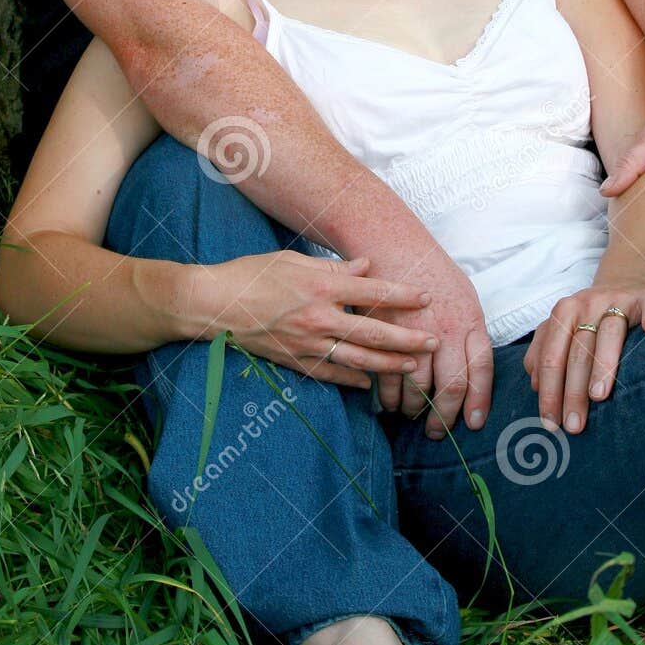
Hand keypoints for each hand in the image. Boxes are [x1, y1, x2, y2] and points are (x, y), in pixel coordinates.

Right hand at [185, 252, 438, 389]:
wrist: (212, 305)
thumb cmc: (251, 274)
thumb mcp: (293, 260)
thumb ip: (332, 267)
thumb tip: (366, 266)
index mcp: (320, 288)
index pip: (372, 292)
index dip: (402, 296)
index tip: (426, 298)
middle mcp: (318, 318)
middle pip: (372, 332)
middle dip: (406, 339)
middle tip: (432, 342)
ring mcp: (306, 344)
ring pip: (357, 359)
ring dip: (388, 365)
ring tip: (413, 368)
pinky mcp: (295, 361)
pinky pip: (330, 374)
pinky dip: (352, 380)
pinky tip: (370, 384)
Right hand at [371, 250, 493, 437]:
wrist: (394, 245)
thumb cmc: (431, 271)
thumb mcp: (464, 295)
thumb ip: (471, 330)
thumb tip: (476, 364)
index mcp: (470, 321)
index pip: (481, 369)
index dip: (479, 400)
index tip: (474, 423)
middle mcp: (447, 330)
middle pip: (451, 385)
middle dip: (444, 416)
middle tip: (436, 432)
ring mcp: (416, 332)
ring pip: (418, 385)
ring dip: (413, 408)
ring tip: (410, 416)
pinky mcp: (388, 333)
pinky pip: (389, 375)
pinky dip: (389, 396)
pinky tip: (389, 404)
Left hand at [524, 283, 644, 434]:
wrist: (626, 282)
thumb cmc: (591, 317)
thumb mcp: (562, 329)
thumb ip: (544, 353)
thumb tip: (535, 386)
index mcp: (562, 314)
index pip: (551, 357)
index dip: (549, 391)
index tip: (551, 422)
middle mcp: (587, 304)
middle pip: (577, 352)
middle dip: (573, 392)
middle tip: (574, 425)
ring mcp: (618, 300)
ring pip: (609, 334)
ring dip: (603, 365)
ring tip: (598, 397)